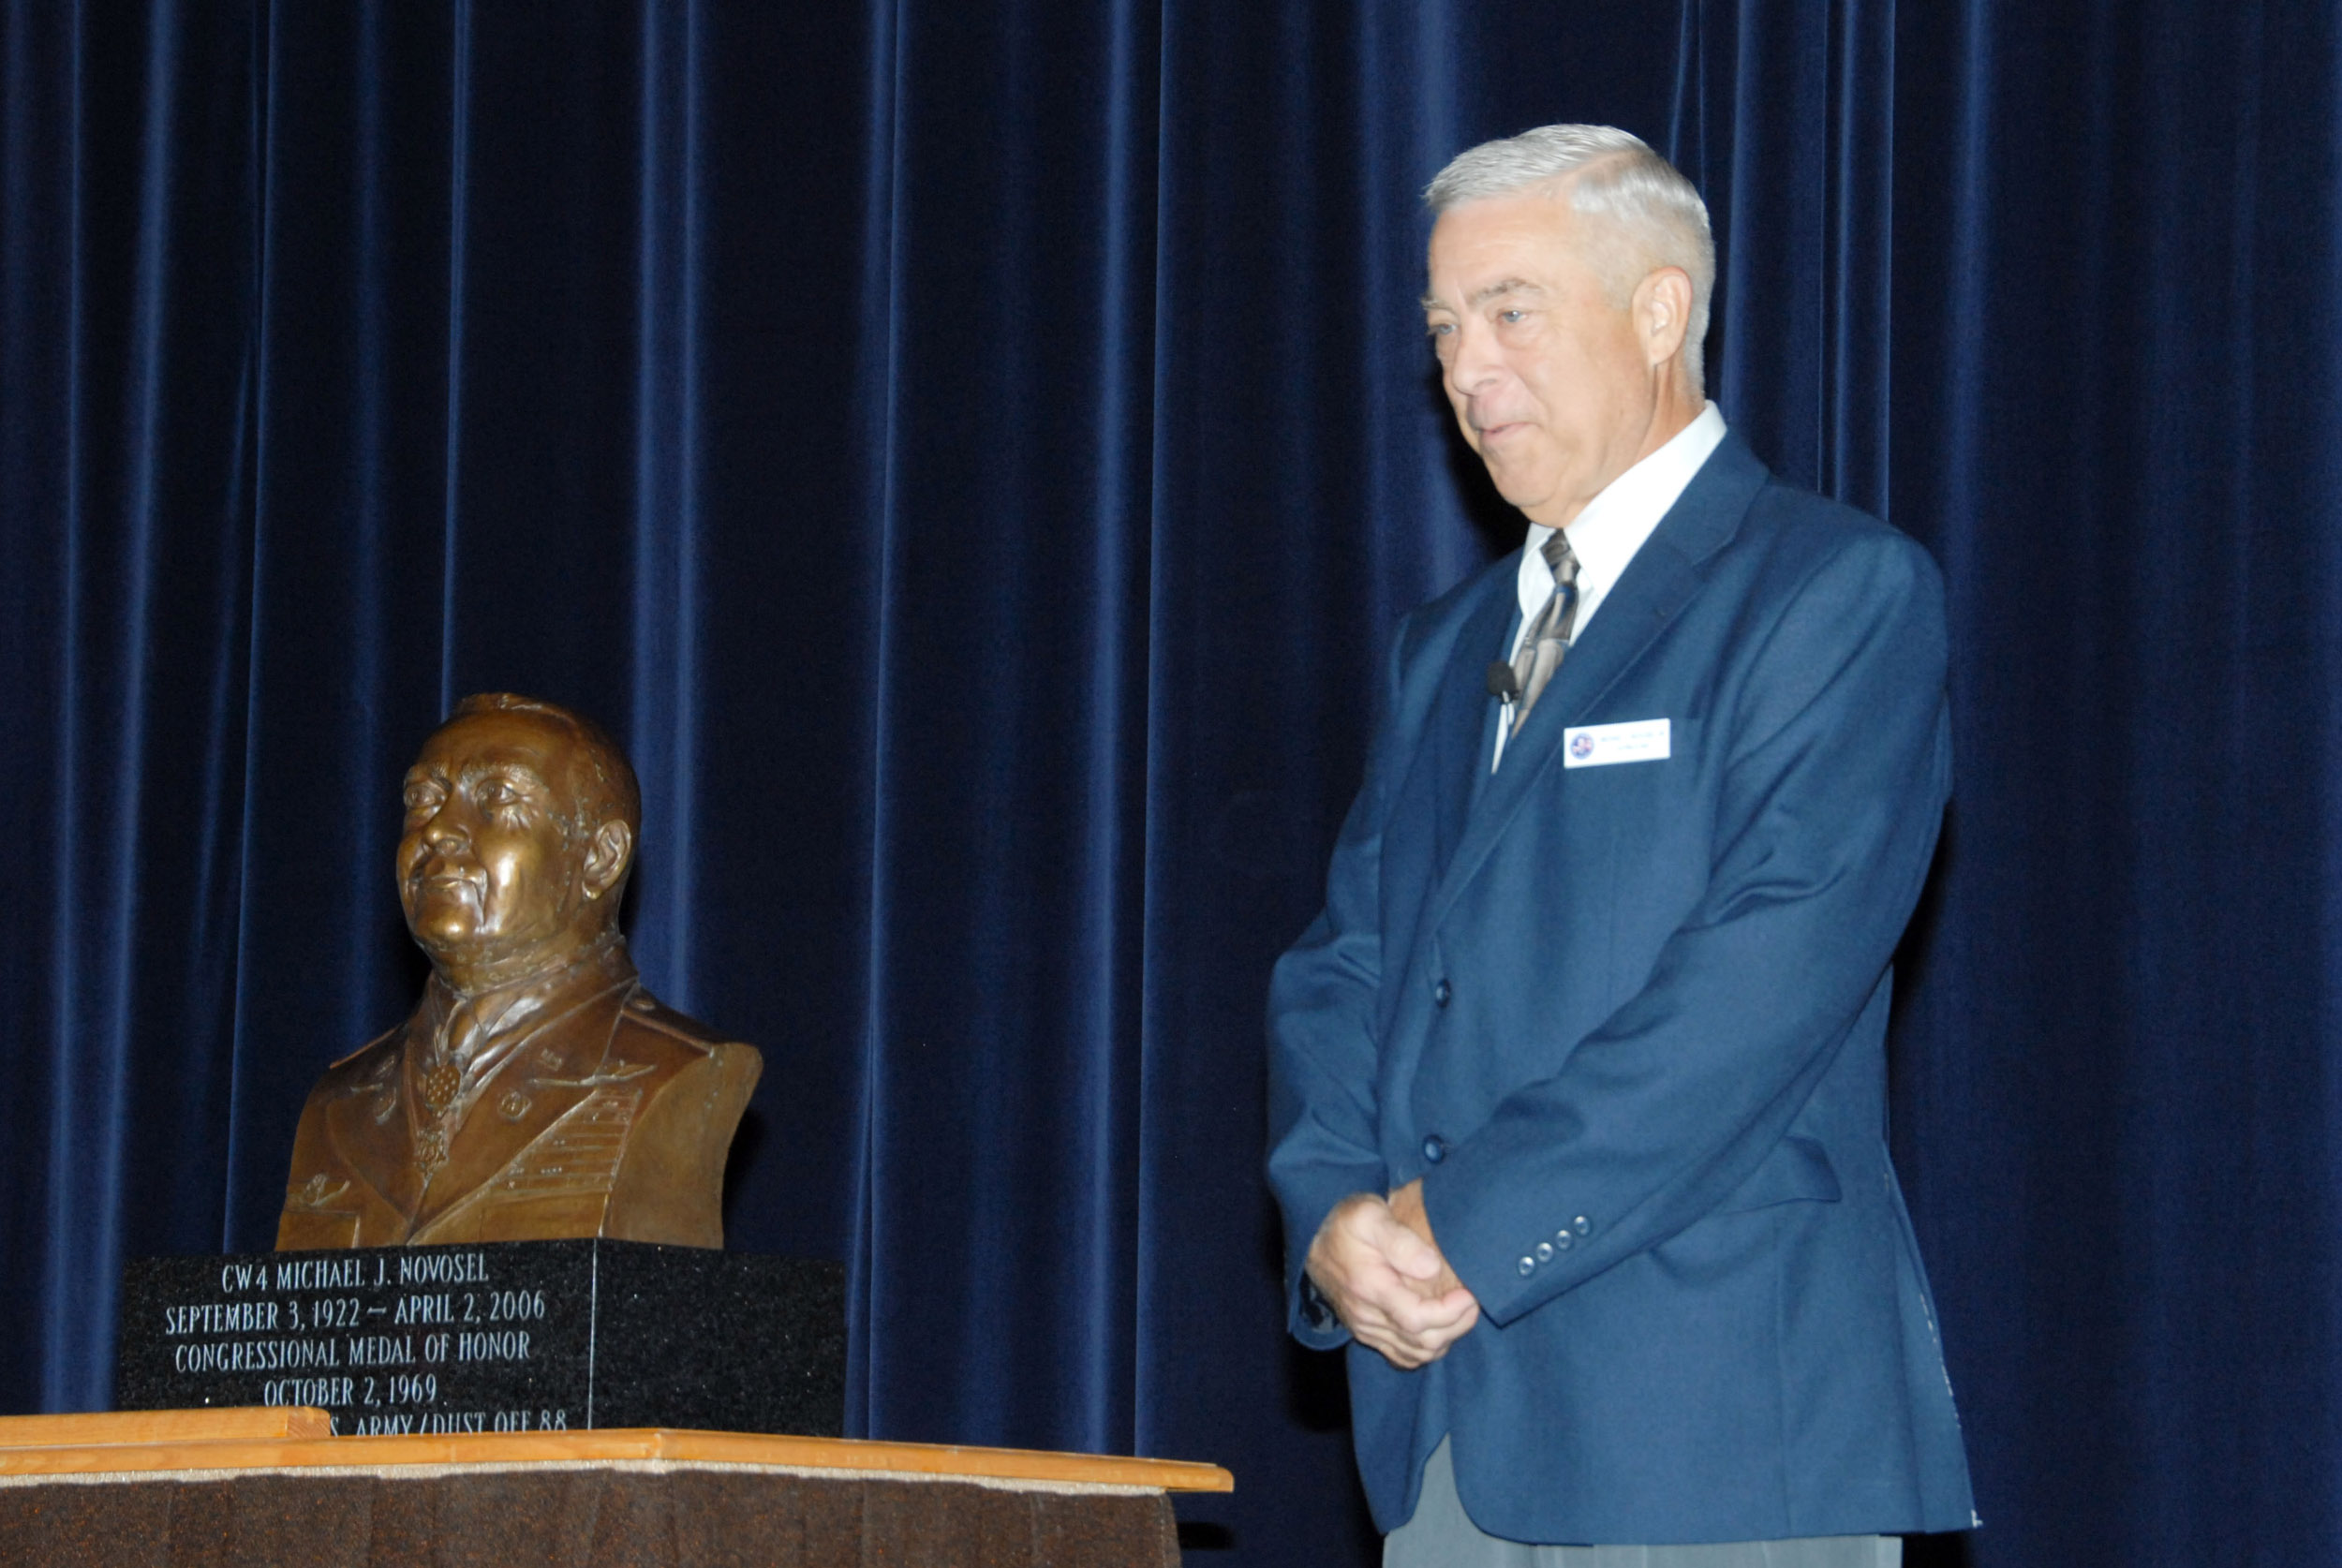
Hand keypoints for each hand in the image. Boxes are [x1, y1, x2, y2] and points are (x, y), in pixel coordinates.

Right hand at [1303, 1187, 1479, 1368]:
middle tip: (1472, 1303)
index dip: (1450, 1314)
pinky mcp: (1365, 1332)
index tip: (1470, 1295)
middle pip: (1422, 1343)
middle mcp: (1366, 1316)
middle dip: (1456, 1326)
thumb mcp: (1369, 1215)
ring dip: (1444, 1339)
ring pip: (1415, 1354)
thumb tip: (1431, 1266)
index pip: (1417, 1320)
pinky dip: (1425, 1350)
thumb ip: (1400, 1240)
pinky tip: (1438, 1330)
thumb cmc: (1344, 1222)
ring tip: (1461, 1314)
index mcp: (1370, 1288)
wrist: (1312, 1237)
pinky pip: (1401, 1356)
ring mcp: (1365, 1328)